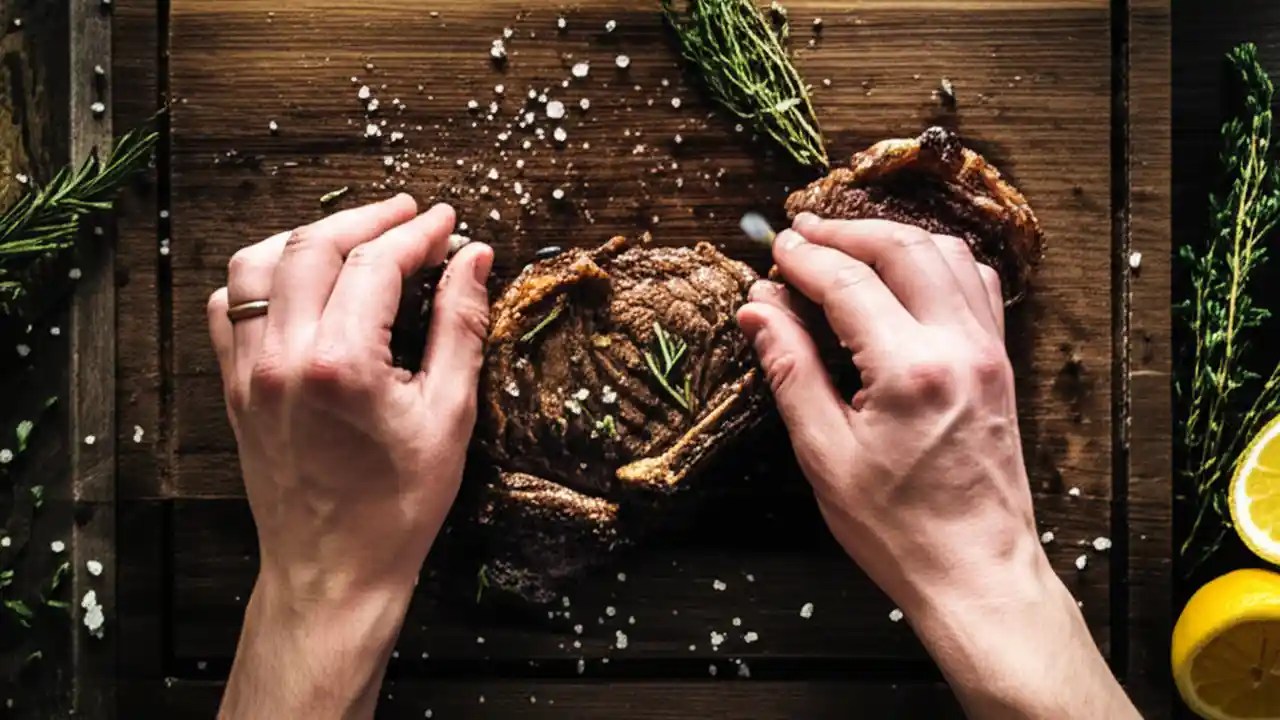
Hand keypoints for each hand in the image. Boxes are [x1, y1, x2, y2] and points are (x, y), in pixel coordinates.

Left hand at [207, 196, 492, 717]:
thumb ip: (460, 328)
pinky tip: (299, 282)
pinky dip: (262, 278)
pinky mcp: (233, 387)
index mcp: (340, 364)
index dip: (417, 234)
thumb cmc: (400, 506)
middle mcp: (282, 357)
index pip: (376, 264)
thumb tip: (473, 259)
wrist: (334, 571)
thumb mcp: (449, 417)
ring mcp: (248, 371)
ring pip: (258, 264)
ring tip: (353, 237)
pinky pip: (230, 307)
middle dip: (367, 220)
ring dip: (307, 237)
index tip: (446, 223)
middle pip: (314, 248)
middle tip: (410, 215)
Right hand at [737, 213, 1137, 718]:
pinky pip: (976, 283)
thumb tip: (759, 311)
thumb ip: (791, 370)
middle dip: (846, 232)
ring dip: (892, 238)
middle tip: (802, 234)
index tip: (775, 251)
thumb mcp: (825, 454)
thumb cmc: (897, 527)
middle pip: (902, 249)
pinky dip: (936, 261)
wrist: (975, 569)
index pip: (849, 283)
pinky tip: (905, 272)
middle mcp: (959, 345)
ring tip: (846, 243)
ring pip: (947, 255)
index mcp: (910, 369)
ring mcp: (988, 350)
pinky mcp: (1000, 363)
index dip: (805, 260)